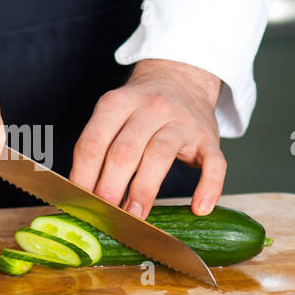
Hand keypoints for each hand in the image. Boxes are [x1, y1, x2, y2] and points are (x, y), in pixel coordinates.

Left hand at [69, 59, 225, 217]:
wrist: (182, 78)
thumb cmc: (141, 109)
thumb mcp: (114, 114)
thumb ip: (98, 148)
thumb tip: (81, 195)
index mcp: (118, 103)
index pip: (93, 142)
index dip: (83, 176)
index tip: (80, 203)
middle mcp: (150, 108)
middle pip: (124, 150)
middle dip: (110, 187)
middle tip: (104, 215)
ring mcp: (182, 122)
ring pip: (160, 155)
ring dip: (144, 190)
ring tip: (135, 217)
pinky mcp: (209, 138)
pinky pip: (213, 163)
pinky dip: (208, 186)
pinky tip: (199, 208)